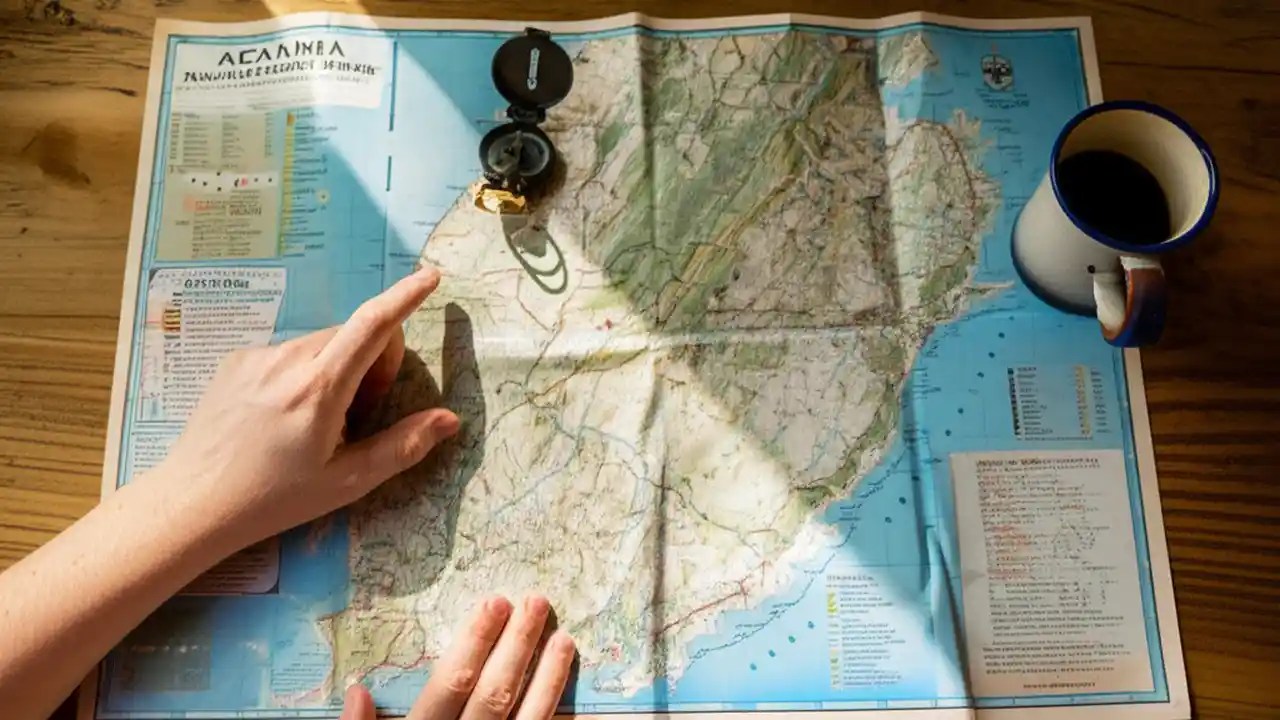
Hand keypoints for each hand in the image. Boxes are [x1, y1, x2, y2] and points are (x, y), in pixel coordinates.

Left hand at [142, 265, 459, 551]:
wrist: (194, 502)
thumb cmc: (275, 499)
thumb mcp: (348, 481)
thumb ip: (403, 446)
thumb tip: (449, 419)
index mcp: (319, 389)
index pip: (373, 325)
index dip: (406, 296)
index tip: (430, 277)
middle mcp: (287, 360)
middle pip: (353, 335)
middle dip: (374, 362)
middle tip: (364, 414)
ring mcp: (257, 356)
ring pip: (321, 344)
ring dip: (339, 368)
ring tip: (319, 423)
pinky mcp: (236, 360)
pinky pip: (289, 354)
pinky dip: (304, 374)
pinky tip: (282, 418)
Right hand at [340, 595, 575, 719]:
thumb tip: (358, 691)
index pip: (452, 684)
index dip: (475, 641)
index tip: (494, 603)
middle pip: (495, 693)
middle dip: (518, 645)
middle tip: (536, 603)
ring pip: (529, 719)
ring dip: (549, 678)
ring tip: (564, 639)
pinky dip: (555, 716)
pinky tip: (566, 694)